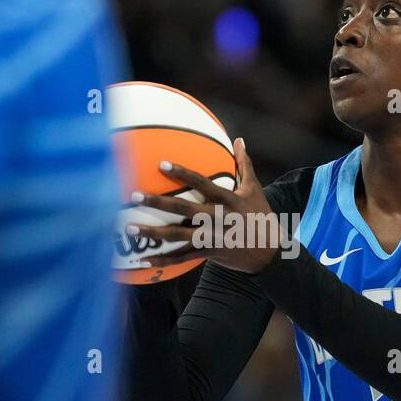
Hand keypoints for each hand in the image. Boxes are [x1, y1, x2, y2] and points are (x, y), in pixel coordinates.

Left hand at [126, 138, 285, 274]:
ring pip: (177, 235)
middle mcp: (217, 218)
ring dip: (153, 233)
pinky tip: (142, 260)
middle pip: (183, 209)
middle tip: (135, 195)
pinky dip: (162, 260)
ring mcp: (211, 237)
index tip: (162, 164)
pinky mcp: (208, 253)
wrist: (270, 252)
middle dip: (158, 203)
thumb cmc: (261, 215)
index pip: (201, 183)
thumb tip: (239, 139)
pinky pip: (181, 257)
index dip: (182, 173)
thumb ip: (244, 164)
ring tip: (130, 228)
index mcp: (227, 200)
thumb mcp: (254, 189)